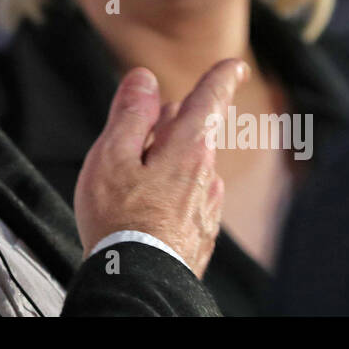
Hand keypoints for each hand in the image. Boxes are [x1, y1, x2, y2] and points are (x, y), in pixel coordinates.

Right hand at [72, 59, 243, 277]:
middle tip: (129, 143)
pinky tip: (145, 212)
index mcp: (186, 147)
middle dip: (166, 126)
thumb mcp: (111, 155)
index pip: (209, 100)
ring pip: (189, 167)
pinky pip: (188, 199)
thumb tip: (144, 78)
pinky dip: (171, 194)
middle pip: (190, 132)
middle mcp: (206, 174)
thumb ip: (130, 114)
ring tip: (128, 187)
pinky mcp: (200, 234)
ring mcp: (207, 206)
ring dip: (167, 164)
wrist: (138, 282)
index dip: (222, 77)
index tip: (236, 65)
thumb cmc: (118, 220)